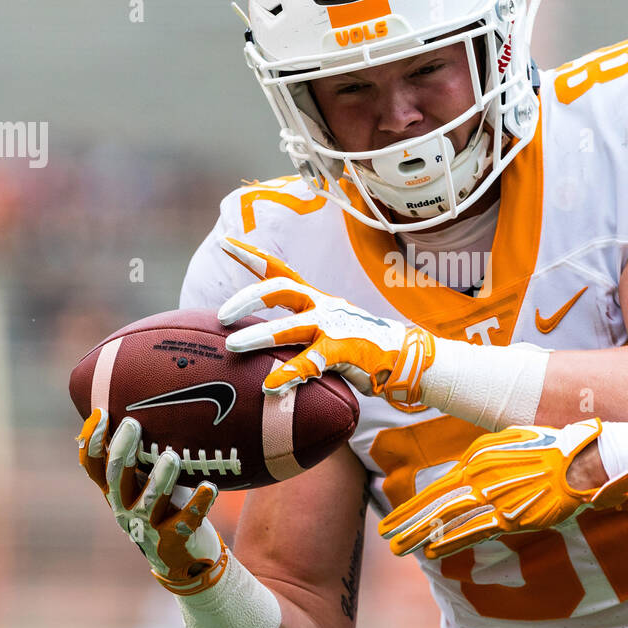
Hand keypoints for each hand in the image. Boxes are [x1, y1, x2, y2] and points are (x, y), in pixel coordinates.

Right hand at [77, 409, 227, 594]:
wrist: (184, 561)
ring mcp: (149, 527)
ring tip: (172, 456)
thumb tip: (137, 409)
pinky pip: (187, 520)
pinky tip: (210, 487)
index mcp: (116, 493)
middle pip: (116, 480)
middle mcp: (126, 509)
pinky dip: (199, 503)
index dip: (91, 443)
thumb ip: (138, 458)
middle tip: (132, 423)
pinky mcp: (174, 540)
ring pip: (150, 501)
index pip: (94, 468)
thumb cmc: (164, 509)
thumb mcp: (144, 484)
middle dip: (123, 451)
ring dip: (161, 478)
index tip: (100, 414)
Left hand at [218, 237, 434, 410]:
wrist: (404, 358)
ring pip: (291, 326)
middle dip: (248, 298)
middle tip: (222, 315)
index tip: (225, 242)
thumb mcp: (326, 330)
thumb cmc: (359, 347)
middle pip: (281, 289)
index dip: (252, 256)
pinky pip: (311, 362)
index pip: (279, 271)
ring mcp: (334, 327)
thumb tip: (260, 345)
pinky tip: (270, 385)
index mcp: (315, 299)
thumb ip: (298, 333)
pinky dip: (289, 374)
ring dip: (259, 336)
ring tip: (233, 345)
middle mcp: (322, 307)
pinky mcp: (344, 351)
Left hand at [377, 419, 627, 558]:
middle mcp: (480, 475)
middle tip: (384, 533)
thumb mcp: (515, 441)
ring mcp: (494, 496)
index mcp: (480, 456)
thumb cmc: (555, 449)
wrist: (584, 459)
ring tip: (397, 547)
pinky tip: (432, 553)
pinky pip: (474, 532)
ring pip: (447, 518)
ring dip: (420, 534)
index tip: (396, 510)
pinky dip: (451, 542)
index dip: (417, 500)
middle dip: (407, 519)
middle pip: (435, 501)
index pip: (441, 483)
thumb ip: (493, 455)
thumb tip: (475, 467)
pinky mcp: (512, 516)